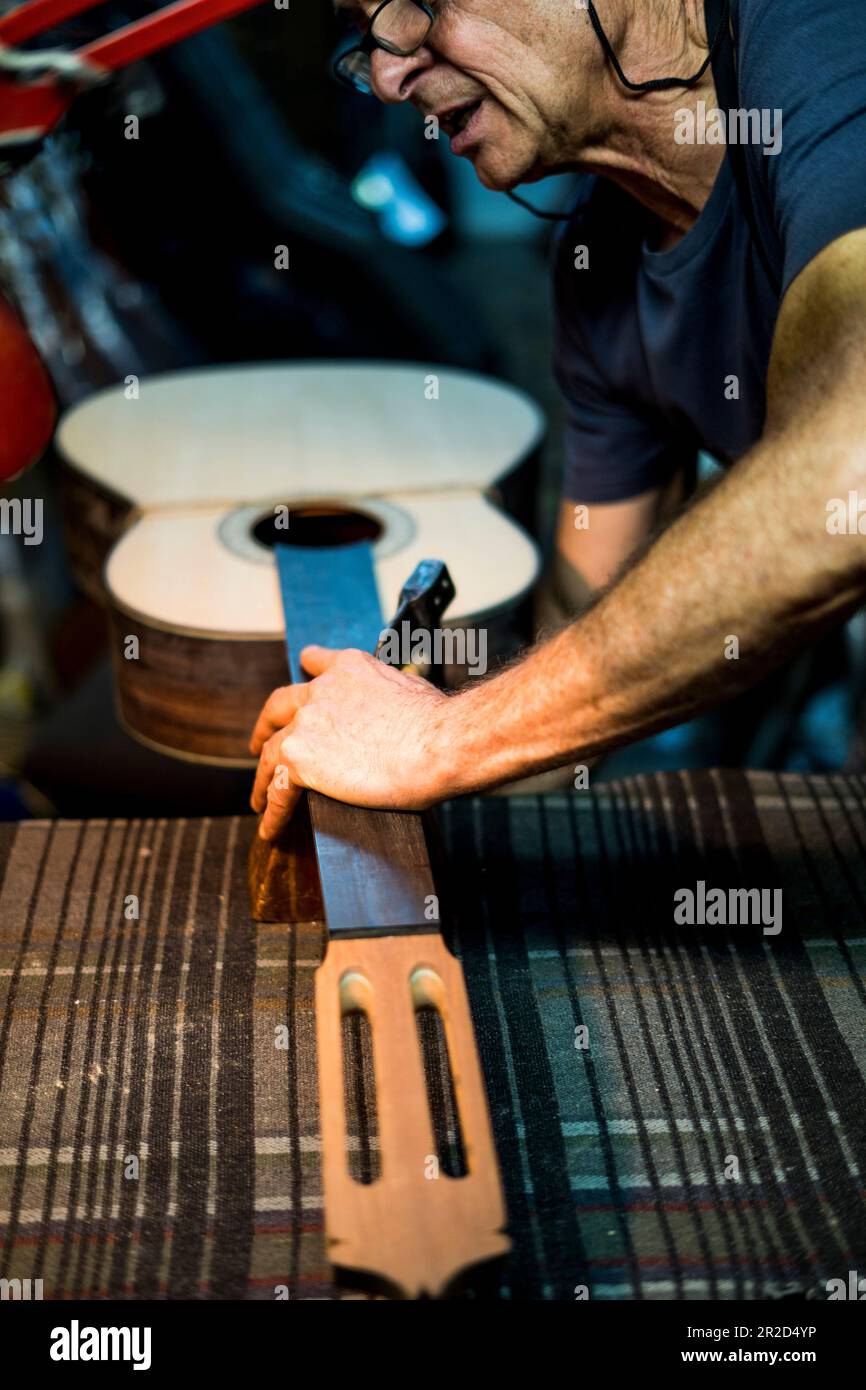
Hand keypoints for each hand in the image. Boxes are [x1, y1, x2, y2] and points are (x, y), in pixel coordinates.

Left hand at [249, 645, 453, 840]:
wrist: (438, 744)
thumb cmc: (437, 722)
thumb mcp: (409, 687)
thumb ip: (388, 694)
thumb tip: (396, 709)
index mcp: (349, 669)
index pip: (317, 663)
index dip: (308, 671)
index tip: (302, 672)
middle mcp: (320, 690)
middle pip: (278, 708)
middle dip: (266, 727)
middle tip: (260, 744)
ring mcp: (306, 723)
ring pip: (271, 753)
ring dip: (263, 778)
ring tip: (259, 798)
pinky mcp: (301, 759)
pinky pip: (279, 790)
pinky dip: (272, 812)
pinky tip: (270, 828)